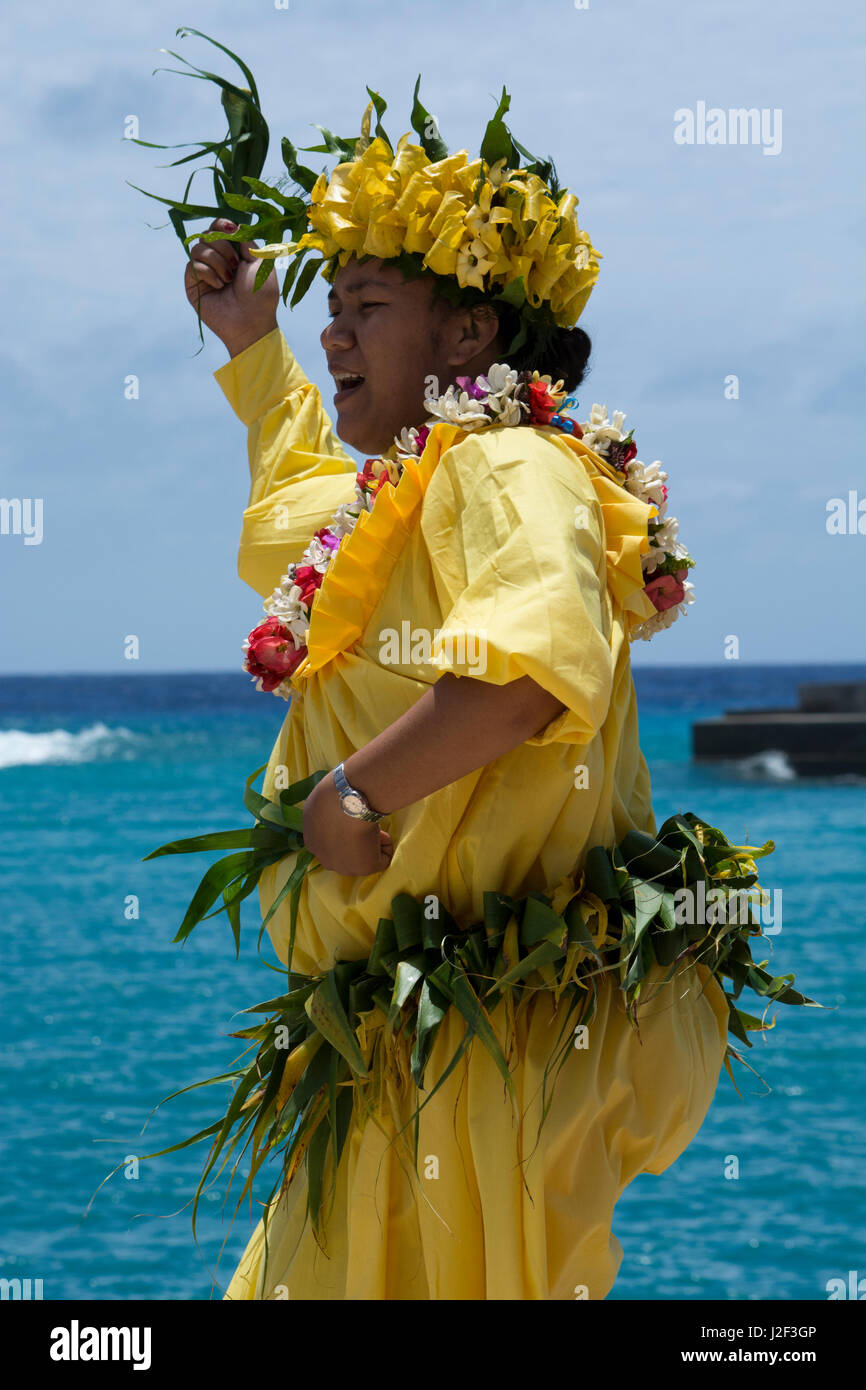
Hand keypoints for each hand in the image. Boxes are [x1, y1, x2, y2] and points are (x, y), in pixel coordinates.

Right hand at [184, 218, 278, 355]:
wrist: (251, 322)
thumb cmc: (260, 295)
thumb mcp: (260, 262)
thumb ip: (247, 239)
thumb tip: (233, 225)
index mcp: (234, 252)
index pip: (219, 227)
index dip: (222, 224)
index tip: (231, 229)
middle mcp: (217, 259)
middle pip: (207, 234)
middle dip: (223, 245)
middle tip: (236, 264)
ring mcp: (204, 271)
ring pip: (198, 247)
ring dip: (217, 260)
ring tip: (229, 279)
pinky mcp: (193, 284)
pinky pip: (192, 265)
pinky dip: (208, 273)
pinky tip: (220, 286)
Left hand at [302, 772, 393, 875]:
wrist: (348, 799)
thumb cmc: (334, 792)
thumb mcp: (320, 800)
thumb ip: (324, 812)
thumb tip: (334, 807)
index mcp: (310, 840)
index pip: (330, 840)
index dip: (345, 828)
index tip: (353, 814)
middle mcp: (323, 857)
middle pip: (345, 852)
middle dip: (356, 841)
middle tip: (364, 821)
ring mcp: (343, 866)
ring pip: (362, 857)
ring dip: (370, 843)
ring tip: (372, 824)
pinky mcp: (364, 868)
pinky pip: (381, 859)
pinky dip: (386, 845)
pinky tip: (380, 830)